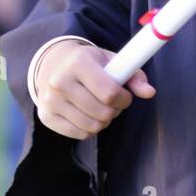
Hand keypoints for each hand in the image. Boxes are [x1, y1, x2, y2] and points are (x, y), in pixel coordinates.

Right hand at [35, 40, 154, 140]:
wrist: (52, 64)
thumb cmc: (88, 63)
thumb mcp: (110, 61)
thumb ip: (133, 76)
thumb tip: (150, 92)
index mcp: (78, 63)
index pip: (110, 93)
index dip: (124, 99)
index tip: (124, 96)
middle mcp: (60, 81)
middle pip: (103, 113)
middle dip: (115, 110)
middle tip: (112, 102)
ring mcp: (50, 100)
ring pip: (92, 126)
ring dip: (103, 120)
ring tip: (100, 107)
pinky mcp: (46, 116)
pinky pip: (80, 134)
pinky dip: (89, 128)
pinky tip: (87, 114)